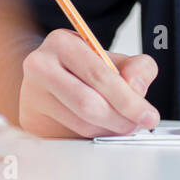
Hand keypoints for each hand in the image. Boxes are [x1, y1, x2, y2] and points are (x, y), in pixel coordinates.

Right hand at [18, 30, 159, 137]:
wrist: (50, 76)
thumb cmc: (84, 68)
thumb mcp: (116, 60)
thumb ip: (138, 68)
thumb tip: (137, 89)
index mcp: (62, 43)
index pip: (100, 76)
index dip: (129, 100)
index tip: (149, 115)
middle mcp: (40, 66)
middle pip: (87, 104)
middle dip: (120, 119)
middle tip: (136, 125)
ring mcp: (30, 95)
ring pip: (80, 124)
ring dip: (108, 130)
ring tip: (120, 124)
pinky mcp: (30, 120)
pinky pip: (70, 136)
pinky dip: (93, 136)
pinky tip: (100, 127)